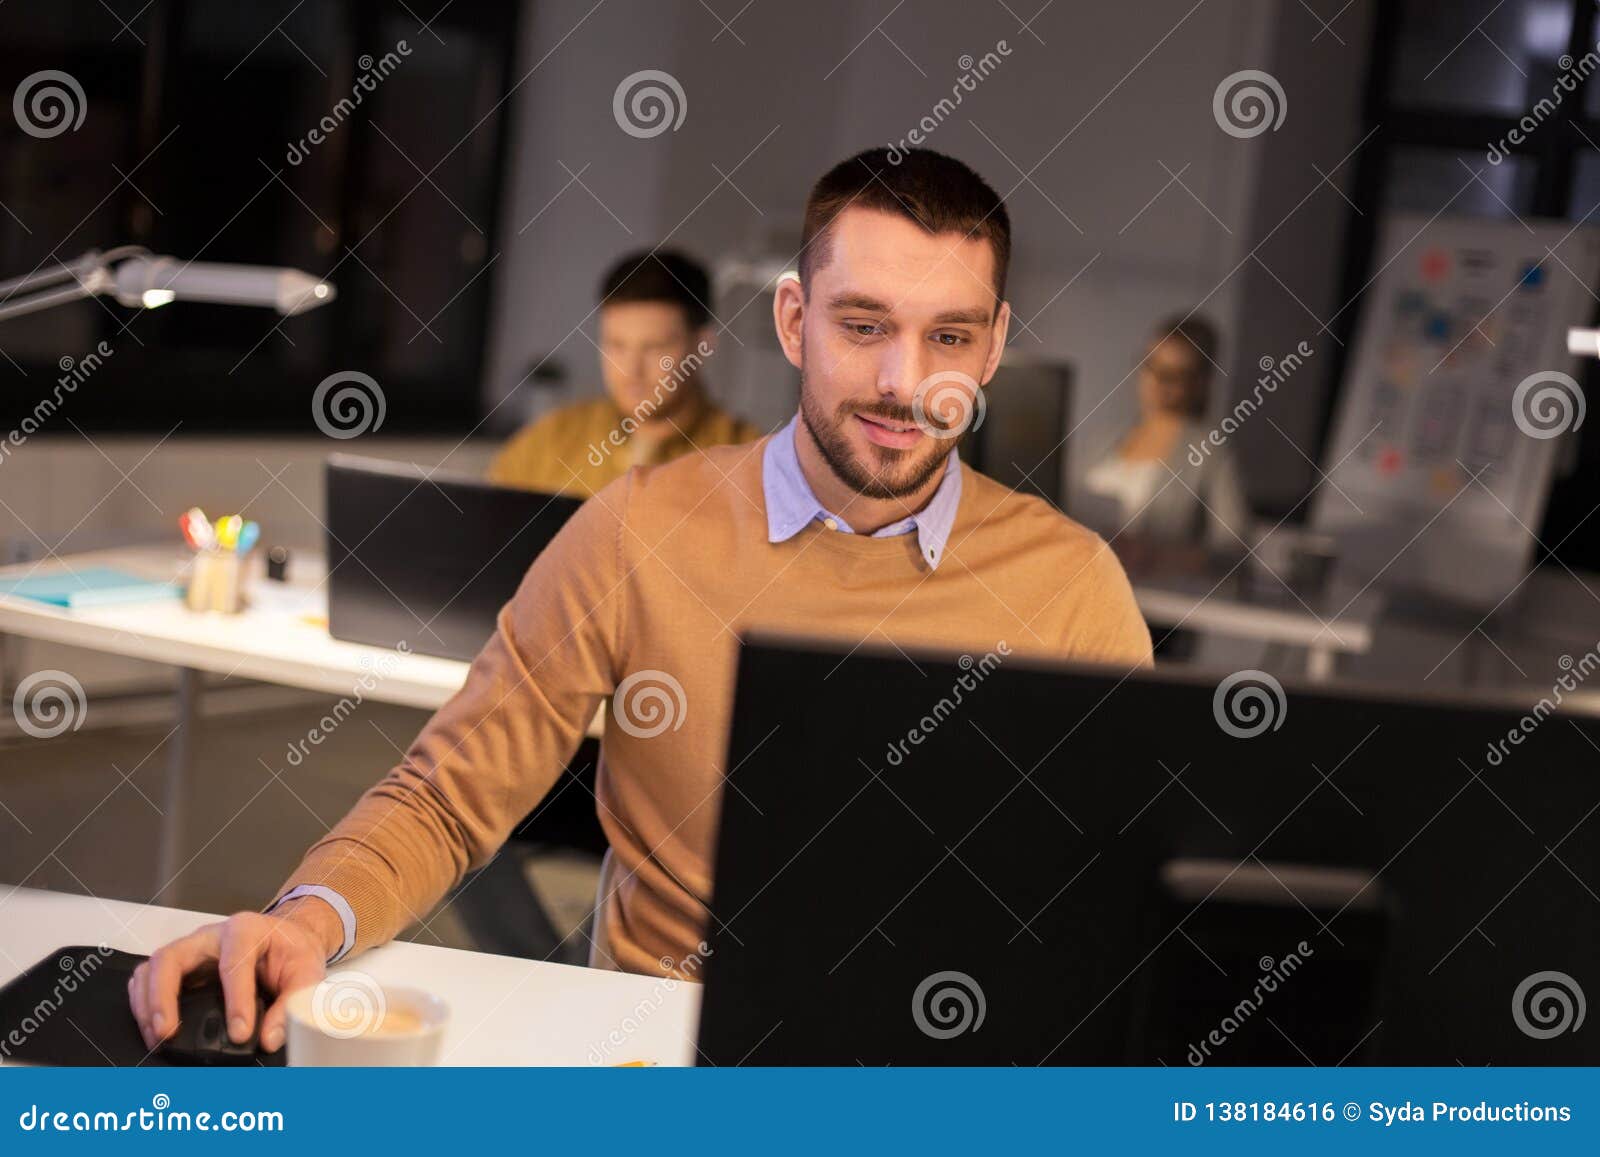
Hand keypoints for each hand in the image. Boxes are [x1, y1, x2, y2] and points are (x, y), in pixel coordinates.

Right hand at [127, 898, 338, 1053]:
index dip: (236, 1000)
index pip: (234, 962)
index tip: (240, 1033)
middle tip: (167, 1032)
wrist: (286, 938)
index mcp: (247, 930)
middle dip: (163, 996)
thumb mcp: (307, 971)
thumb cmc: (293, 951)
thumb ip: (293, 1003)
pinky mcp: (181, 967)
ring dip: (147, 1003)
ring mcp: (191, 950)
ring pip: (153, 967)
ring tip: (157, 1036)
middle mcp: (211, 936)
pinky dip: (144, 1004)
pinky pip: (149, 979)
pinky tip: (154, 1029)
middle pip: (172, 956)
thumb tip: (270, 1038)